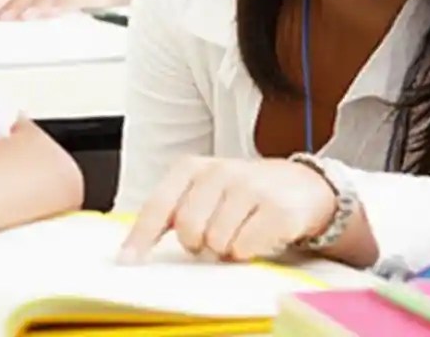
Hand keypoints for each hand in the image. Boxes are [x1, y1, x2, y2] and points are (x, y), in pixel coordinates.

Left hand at [119, 156, 335, 263]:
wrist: (302, 186)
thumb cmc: (245, 192)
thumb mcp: (204, 192)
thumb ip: (175, 211)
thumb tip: (137, 247)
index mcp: (193, 168)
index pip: (159, 205)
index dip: (141, 237)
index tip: (128, 260)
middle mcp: (220, 172)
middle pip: (188, 229)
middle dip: (196, 244)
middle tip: (211, 238)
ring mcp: (250, 188)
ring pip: (217, 242)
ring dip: (225, 248)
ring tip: (238, 232)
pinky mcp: (277, 209)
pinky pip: (244, 249)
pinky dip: (247, 252)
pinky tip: (257, 235)